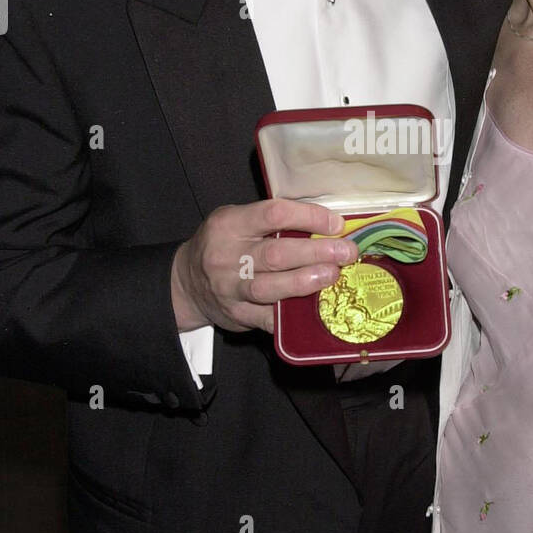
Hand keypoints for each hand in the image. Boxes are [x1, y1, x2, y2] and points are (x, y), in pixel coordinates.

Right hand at [170, 199, 357, 333]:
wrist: (186, 283)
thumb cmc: (222, 245)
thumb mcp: (235, 220)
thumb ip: (270, 222)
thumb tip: (325, 224)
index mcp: (229, 224)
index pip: (273, 214)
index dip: (309, 217)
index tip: (336, 223)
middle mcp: (227, 256)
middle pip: (276, 254)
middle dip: (317, 253)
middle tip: (347, 252)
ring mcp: (230, 289)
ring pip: (271, 288)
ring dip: (307, 282)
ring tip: (333, 276)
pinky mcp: (238, 315)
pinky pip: (269, 318)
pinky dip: (293, 315)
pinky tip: (316, 310)